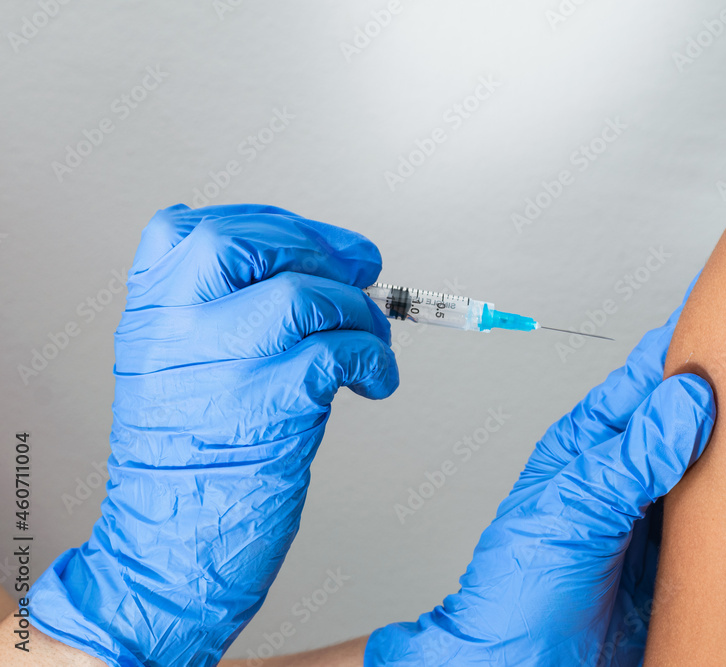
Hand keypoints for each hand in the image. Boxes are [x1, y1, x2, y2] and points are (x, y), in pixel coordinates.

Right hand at [30, 204, 398, 666]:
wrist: (166, 549)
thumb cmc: (187, 459)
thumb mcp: (174, 367)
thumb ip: (218, 309)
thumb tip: (318, 264)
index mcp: (151, 313)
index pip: (198, 227)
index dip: (276, 225)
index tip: (322, 245)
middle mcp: (175, 330)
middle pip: (250, 241)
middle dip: (322, 251)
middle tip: (362, 276)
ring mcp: (218, 368)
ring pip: (304, 295)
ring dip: (359, 312)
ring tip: (372, 342)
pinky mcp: (266, 410)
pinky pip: (337, 353)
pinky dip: (374, 361)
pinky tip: (376, 382)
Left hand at [365, 275, 714, 665]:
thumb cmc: (516, 592)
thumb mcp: (570, 510)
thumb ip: (629, 456)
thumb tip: (688, 397)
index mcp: (591, 446)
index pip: (647, 378)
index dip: (687, 342)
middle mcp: (630, 475)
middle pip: (689, 417)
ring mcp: (659, 515)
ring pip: (715, 464)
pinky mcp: (685, 560)